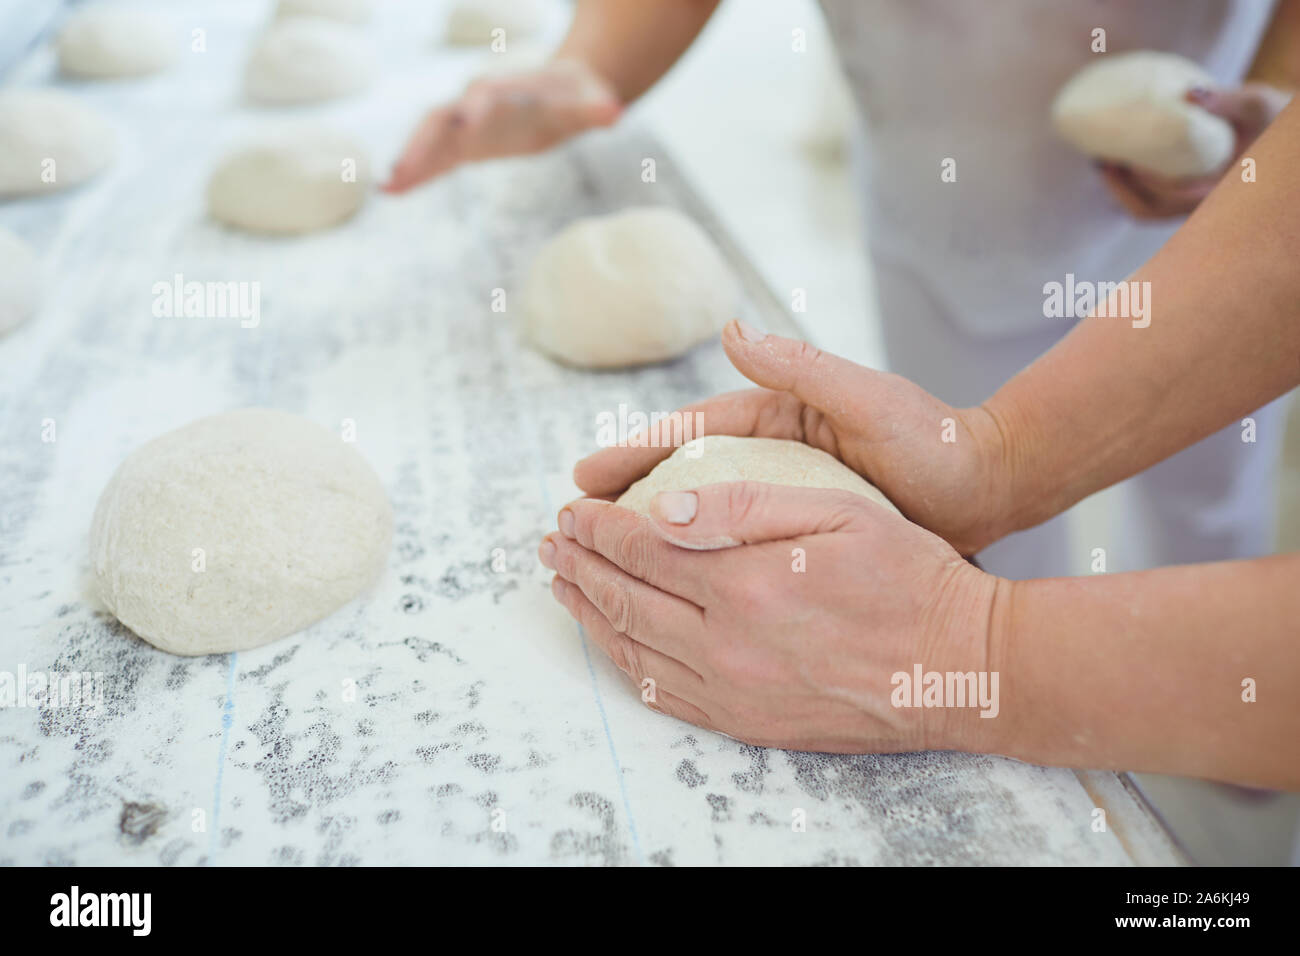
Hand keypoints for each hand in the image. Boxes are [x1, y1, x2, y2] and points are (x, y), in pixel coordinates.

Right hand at [381, 59, 621, 192]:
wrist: (563, 89)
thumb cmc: (577, 96)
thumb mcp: (592, 102)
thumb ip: (598, 109)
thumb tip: (616, 112)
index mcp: (506, 89)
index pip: (486, 95)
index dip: (476, 108)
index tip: (465, 125)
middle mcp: (478, 101)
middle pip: (443, 116)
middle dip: (424, 140)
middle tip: (405, 166)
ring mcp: (467, 122)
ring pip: (430, 136)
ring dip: (410, 159)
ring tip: (389, 186)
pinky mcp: (465, 142)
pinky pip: (435, 156)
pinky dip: (415, 171)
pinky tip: (391, 190)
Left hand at [538, 480, 1002, 751]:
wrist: (960, 670)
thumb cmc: (909, 580)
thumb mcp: (837, 511)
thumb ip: (744, 506)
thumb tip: (666, 508)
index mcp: (744, 585)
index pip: (642, 549)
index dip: (599, 527)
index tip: (572, 511)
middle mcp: (728, 645)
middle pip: (626, 600)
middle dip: (580, 567)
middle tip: (551, 543)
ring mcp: (736, 692)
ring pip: (635, 651)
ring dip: (591, 615)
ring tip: (564, 587)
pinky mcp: (750, 723)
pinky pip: (667, 697)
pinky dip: (628, 666)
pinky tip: (615, 646)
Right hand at [576, 320, 1015, 555]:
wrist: (994, 489)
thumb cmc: (937, 440)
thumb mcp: (867, 400)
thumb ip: (800, 368)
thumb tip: (730, 330)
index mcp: (782, 416)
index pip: (692, 432)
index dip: (637, 454)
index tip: (586, 476)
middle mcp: (777, 452)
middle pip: (686, 473)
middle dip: (629, 493)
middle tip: (574, 519)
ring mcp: (790, 493)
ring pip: (707, 512)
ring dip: (655, 530)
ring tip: (604, 554)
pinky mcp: (807, 529)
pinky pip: (743, 544)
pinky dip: (704, 558)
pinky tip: (674, 584)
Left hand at [1098, 83, 1292, 218]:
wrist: (1273, 128)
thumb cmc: (1270, 116)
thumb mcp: (1257, 104)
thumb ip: (1227, 101)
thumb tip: (1191, 94)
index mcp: (1222, 192)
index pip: (1174, 197)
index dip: (1146, 182)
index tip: (1127, 158)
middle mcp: (1205, 207)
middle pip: (1151, 211)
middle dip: (1122, 188)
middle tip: (1103, 159)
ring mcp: (1191, 205)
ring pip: (1146, 210)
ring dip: (1120, 189)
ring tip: (1103, 160)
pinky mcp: (1182, 197)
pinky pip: (1148, 202)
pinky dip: (1128, 186)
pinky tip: (1114, 161)